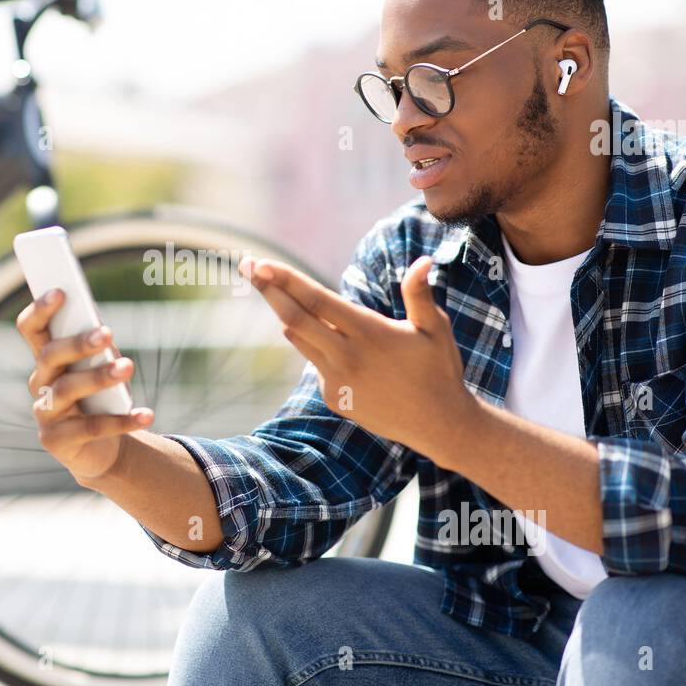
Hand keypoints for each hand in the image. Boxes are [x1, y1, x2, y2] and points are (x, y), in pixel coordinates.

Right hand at [16, 288, 153, 481]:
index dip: (40, 309)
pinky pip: (90, 428)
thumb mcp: (100, 368)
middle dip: (77, 343)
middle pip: (49, 357)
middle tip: (107, 333)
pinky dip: (122, 421)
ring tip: (127, 367)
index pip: (30, 328)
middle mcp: (39, 383)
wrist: (101, 448)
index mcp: (45, 358)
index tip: (61, 291)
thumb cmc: (101, 397)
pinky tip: (145, 414)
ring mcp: (44, 414)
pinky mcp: (56, 441)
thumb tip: (103, 329)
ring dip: (99, 377)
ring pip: (67, 390)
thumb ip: (99, 348)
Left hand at [237, 253, 479, 464]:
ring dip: (284, 313)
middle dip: (268, 289)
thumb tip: (423, 260)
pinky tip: (328, 338)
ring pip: (299, 339)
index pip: (317, 300)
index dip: (285, 280)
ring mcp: (336, 380)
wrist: (438, 425)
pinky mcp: (333, 397)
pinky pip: (315, 363)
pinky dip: (314, 343)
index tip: (261, 263)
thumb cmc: (439, 370)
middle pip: (294, 318)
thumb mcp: (435, 329)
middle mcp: (346, 357)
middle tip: (246, 265)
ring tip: (269, 287)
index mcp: (369, 333)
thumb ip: (419, 294)